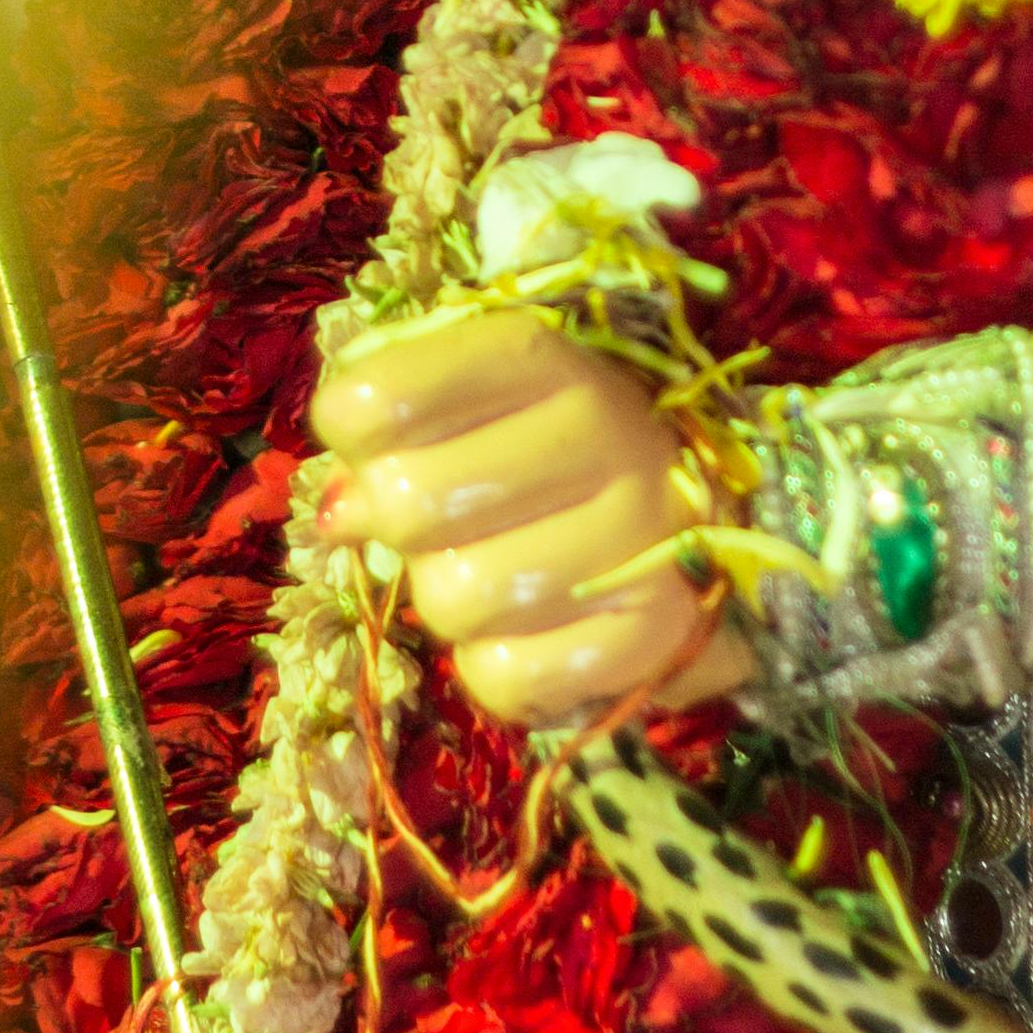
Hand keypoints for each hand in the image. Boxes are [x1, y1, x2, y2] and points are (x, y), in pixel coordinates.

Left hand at [310, 309, 750, 726]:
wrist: (691, 508)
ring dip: (453, 602)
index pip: (375, 401)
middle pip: (407, 508)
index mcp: (539, 354)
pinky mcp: (661, 627)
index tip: (375, 439)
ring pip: (454, 603)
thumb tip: (341, 515)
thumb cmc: (548, 443)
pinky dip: (498, 668)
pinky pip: (507, 678)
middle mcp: (602, 425)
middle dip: (402, 529)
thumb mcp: (470, 401)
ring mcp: (643, 530)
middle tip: (446, 522)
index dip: (350, 432)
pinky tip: (530, 629)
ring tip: (495, 569)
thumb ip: (389, 433)